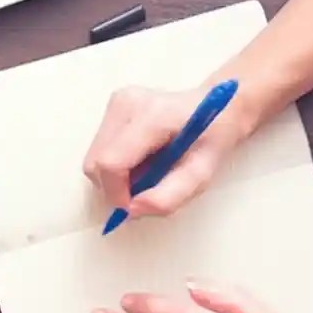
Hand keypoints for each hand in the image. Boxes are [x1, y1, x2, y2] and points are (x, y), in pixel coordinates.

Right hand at [82, 86, 256, 217]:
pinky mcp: (113, 107)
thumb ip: (168, 197)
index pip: (111, 162)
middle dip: (115, 187)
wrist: (218, 105)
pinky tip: (141, 158)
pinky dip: (116, 165)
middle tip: (146, 189)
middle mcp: (127, 104)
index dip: (117, 193)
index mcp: (152, 116)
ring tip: (148, 171)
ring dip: (116, 177)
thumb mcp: (201, 174)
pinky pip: (100, 150)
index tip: (134, 206)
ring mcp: (117, 102)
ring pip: (94, 159)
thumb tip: (132, 210)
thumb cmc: (213, 138)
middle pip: (96, 163)